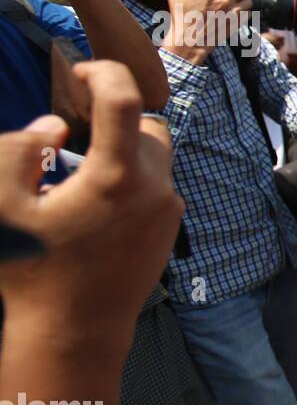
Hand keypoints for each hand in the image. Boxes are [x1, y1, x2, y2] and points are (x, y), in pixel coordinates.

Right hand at [0, 61, 181, 347]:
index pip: (125, 99)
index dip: (103, 72)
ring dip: (123, 148)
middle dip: (112, 117)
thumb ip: (18, 151)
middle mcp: (155, 188)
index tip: (79, 72)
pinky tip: (96, 202)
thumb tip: (54, 125)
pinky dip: (132, 176)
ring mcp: (169, 209)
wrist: (75, 333)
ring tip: (80, 173)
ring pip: (155, 153)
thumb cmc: (33, 271)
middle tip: (73, 130)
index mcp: (117, 177)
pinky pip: (157, 183)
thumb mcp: (2, 207)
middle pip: (144, 124)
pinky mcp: (171, 227)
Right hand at [160, 0, 252, 64]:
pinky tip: (237, 13)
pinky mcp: (235, 25)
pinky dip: (245, 13)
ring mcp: (231, 13)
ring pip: (249, 1)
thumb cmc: (181, 18)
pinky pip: (249, 15)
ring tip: (237, 1)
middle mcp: (224, 0)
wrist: (188, 42)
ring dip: (244, 0)